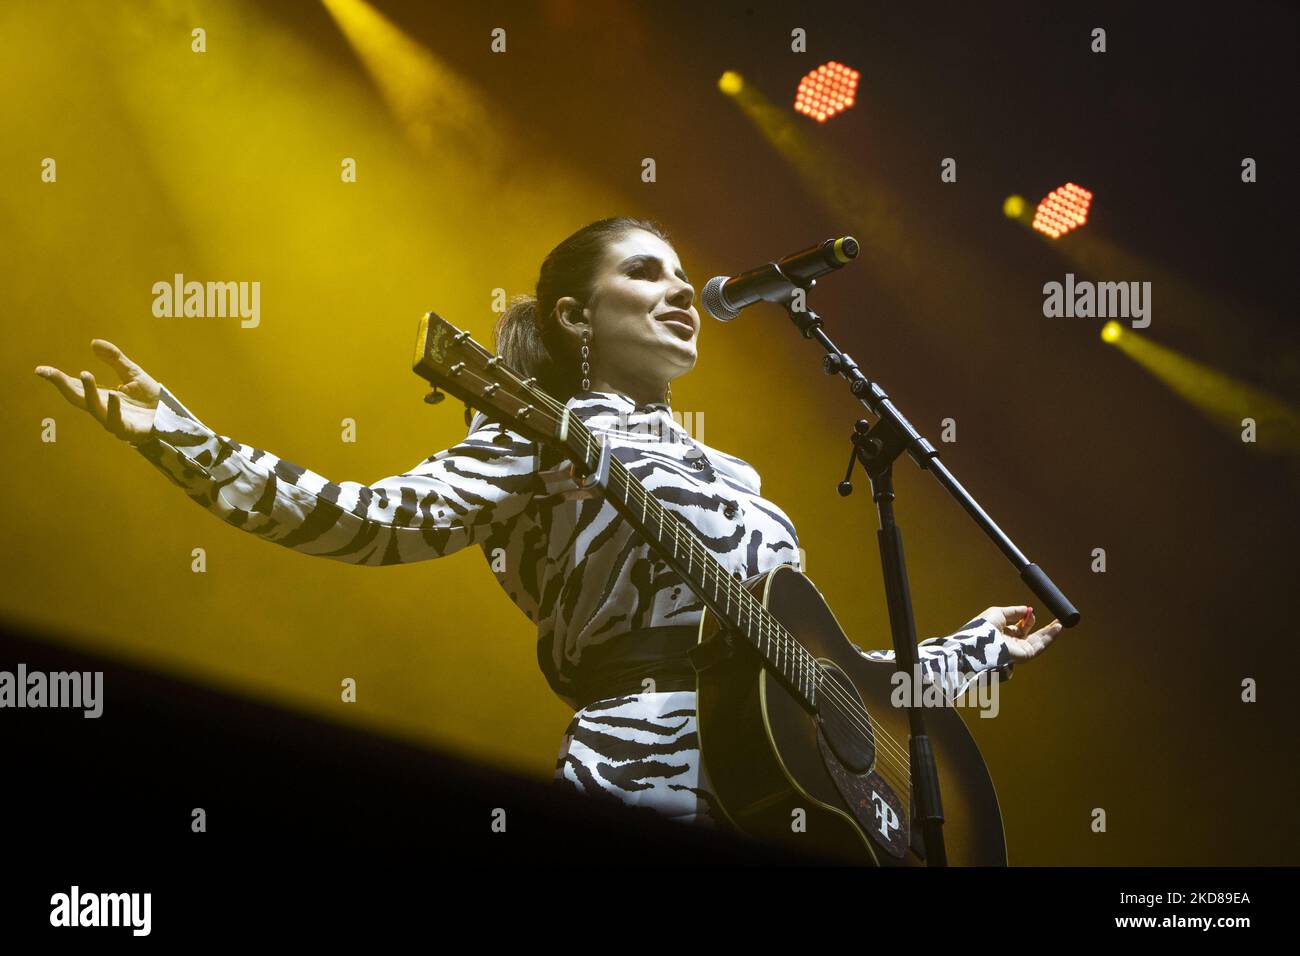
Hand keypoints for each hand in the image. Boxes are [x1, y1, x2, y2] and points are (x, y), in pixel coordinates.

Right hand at [35, 339, 160, 443]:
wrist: (172, 417)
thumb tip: (93, 342)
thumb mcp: (132, 373)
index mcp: (102, 396)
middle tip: (49, 372)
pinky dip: (113, 409)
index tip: (40, 370)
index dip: (58, 378)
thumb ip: (114, 359)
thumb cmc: (150, 399)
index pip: (75, 386)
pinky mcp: (128, 430)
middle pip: (77, 397)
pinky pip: (116, 421)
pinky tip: (113, 396)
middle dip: (62, 385)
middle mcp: (103, 409)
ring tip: (84, 374)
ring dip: (88, 391)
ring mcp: (114, 421)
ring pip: (94, 408)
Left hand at [977, 605, 1061, 661]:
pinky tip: (1057, 629)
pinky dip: (1050, 638)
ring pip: (1038, 641)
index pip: (1019, 628)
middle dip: (1043, 628)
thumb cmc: (984, 627)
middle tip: (1055, 620)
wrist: (981, 642)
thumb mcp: (999, 613)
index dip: (1026, 619)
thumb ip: (1014, 611)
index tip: (1029, 612)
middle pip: (1031, 635)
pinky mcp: (1024, 655)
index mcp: (1003, 634)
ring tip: (1059, 623)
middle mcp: (1011, 643)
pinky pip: (1040, 646)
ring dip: (1050, 632)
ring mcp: (1018, 650)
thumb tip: (1027, 609)